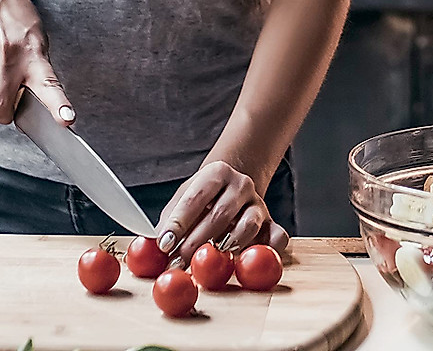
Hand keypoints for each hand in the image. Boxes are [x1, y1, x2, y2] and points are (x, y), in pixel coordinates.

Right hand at [0, 0, 75, 127]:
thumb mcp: (36, 38)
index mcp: (34, 54)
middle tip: (5, 102)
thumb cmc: (13, 17)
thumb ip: (36, 70)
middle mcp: (9, 57)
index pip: (49, 85)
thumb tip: (34, 107)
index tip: (66, 121)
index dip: (58, 106)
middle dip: (2, 113)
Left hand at [155, 160, 289, 262]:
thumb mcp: (185, 198)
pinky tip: (248, 258)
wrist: (235, 184)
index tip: (164, 244)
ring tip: (212, 259)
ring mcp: (259, 204)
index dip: (178, 223)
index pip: (194, 198)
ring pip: (248, 225)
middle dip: (197, 242)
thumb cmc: (204, 196)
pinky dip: (267, 249)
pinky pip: (277, 237)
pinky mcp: (273, 223)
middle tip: (181, 261)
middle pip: (219, 215)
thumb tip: (155, 244)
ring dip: (228, 246)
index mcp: (216, 172)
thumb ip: (172, 219)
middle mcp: (241, 184)